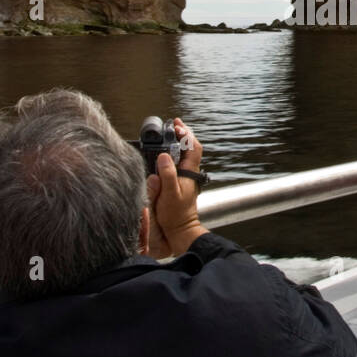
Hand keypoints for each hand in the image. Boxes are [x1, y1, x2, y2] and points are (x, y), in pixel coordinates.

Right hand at [145, 118, 207, 257]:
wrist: (180, 231)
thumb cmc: (176, 215)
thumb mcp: (170, 194)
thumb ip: (167, 175)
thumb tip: (163, 156)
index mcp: (189, 172)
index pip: (193, 147)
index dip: (186, 134)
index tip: (176, 125)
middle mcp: (189, 173)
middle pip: (189, 148)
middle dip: (181, 135)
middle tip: (171, 126)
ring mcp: (184, 178)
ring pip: (183, 156)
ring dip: (176, 144)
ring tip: (167, 134)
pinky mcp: (178, 183)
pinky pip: (176, 164)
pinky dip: (171, 155)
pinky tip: (163, 154)